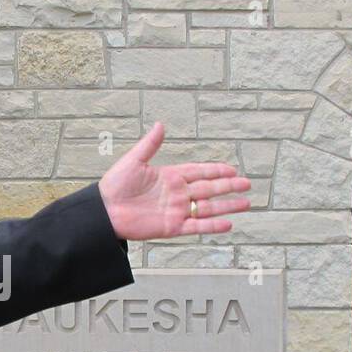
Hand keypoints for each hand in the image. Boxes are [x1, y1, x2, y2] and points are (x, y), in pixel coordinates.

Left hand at [98, 122, 251, 240]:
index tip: (233, 169)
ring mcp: (176, 211)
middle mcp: (177, 194)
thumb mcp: (133, 161)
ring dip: (227, 205)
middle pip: (209, 188)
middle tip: (247, 184)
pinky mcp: (172, 227)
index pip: (199, 171)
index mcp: (170, 176)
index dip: (216, 170)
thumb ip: (150, 145)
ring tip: (246, 204)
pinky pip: (197, 226)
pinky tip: (228, 223)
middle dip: (228, 186)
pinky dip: (212, 225)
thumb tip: (160, 124)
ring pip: (208, 208)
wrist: (104, 211)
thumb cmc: (114, 185)